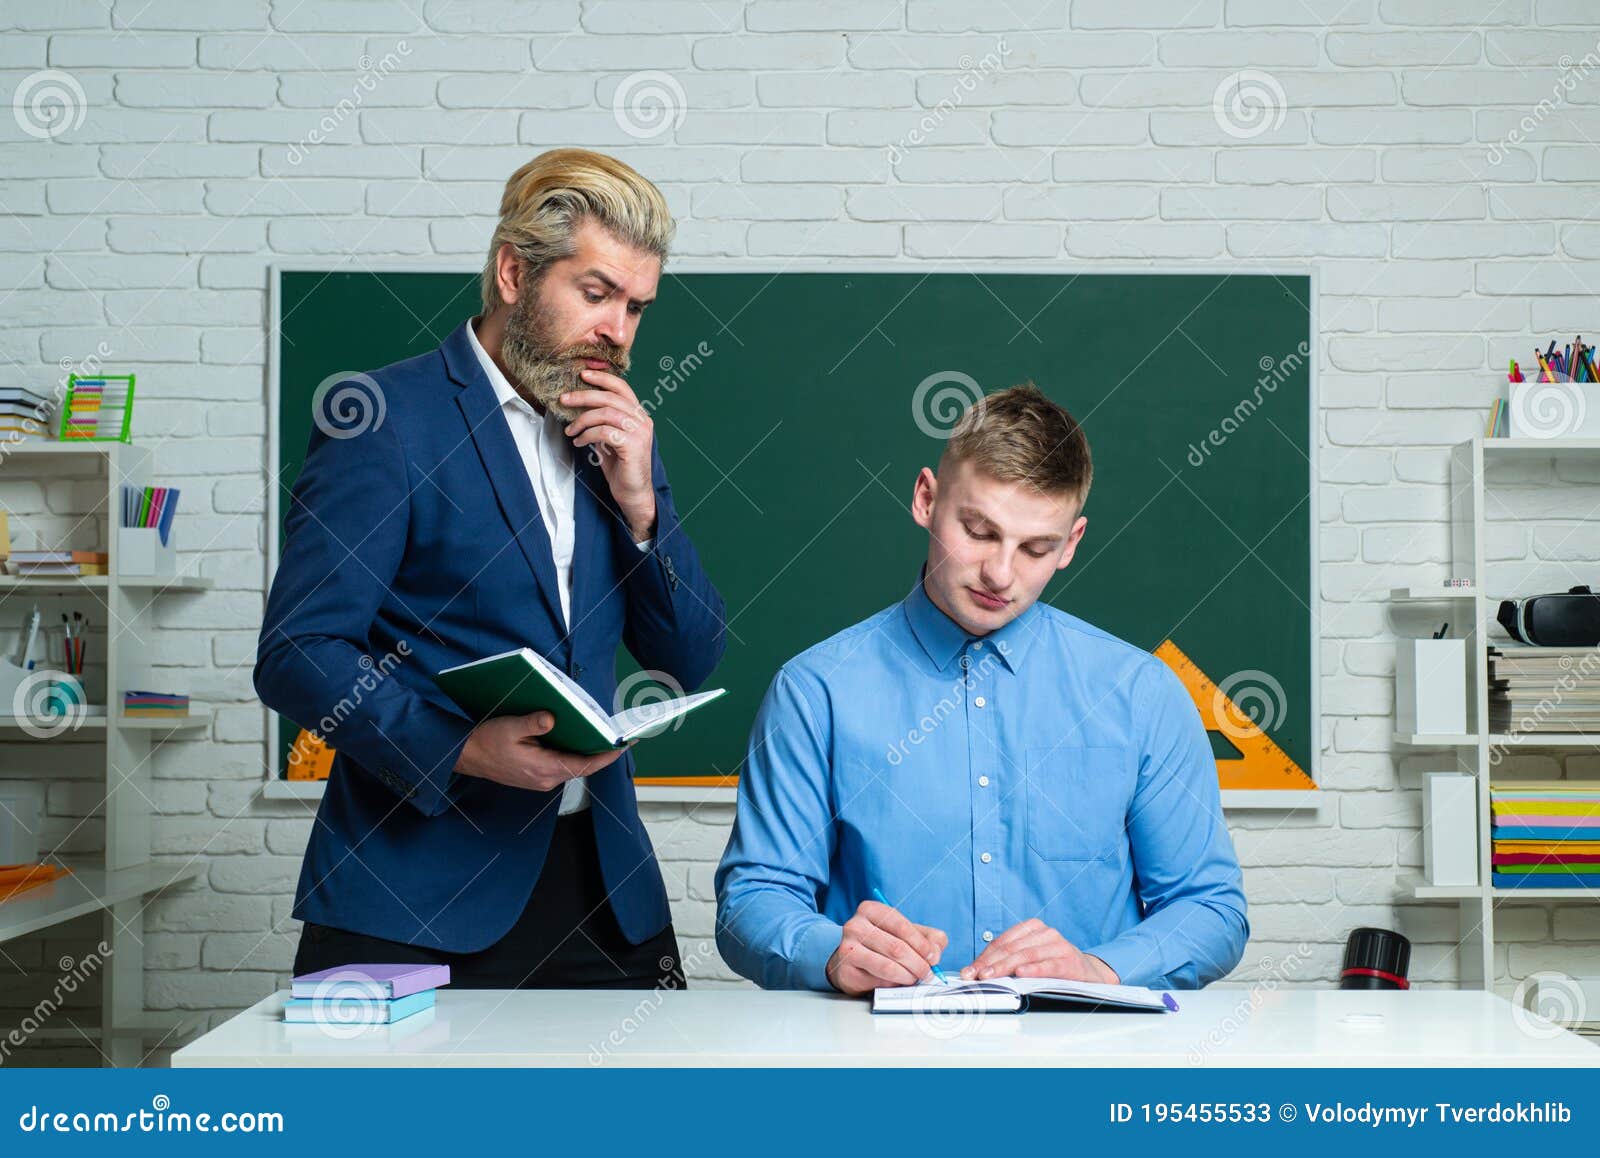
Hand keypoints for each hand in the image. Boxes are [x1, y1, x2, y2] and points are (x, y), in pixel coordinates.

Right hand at [452, 711, 624, 792]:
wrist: (467, 756)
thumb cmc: (487, 742)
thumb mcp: (509, 727)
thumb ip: (532, 723)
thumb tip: (552, 718)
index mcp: (543, 768)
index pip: (584, 765)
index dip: (606, 757)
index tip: (623, 746)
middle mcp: (546, 779)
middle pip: (582, 767)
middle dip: (601, 753)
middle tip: (619, 738)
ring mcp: (541, 780)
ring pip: (572, 767)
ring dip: (587, 754)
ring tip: (603, 737)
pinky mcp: (537, 776)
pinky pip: (562, 766)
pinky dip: (573, 756)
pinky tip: (577, 740)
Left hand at [561, 369, 655, 539]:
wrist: (633, 493)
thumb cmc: (621, 467)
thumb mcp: (610, 439)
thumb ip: (602, 422)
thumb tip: (580, 407)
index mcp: (639, 416)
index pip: (622, 388)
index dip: (602, 378)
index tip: (582, 375)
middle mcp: (643, 421)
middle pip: (611, 398)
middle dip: (584, 396)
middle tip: (564, 399)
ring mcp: (640, 433)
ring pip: (606, 413)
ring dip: (582, 419)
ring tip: (570, 430)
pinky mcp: (633, 446)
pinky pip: (604, 432)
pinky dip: (587, 435)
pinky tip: (579, 442)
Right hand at [825, 900, 948, 995]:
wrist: (851, 960)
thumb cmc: (882, 943)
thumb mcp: (906, 933)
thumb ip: (928, 938)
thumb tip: (936, 952)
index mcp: (871, 910)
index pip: (902, 926)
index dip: (922, 944)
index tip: (934, 958)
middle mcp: (855, 926)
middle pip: (896, 948)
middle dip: (918, 964)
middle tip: (928, 974)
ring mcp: (847, 948)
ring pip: (887, 967)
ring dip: (908, 977)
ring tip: (914, 979)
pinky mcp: (846, 970)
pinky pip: (877, 981)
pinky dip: (892, 985)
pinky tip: (896, 982)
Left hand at [960, 919, 1118, 983]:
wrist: (1089, 972)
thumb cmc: (1054, 965)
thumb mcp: (1031, 958)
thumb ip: (1009, 961)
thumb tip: (978, 972)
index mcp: (1031, 928)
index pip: (1002, 942)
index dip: (983, 957)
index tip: (968, 971)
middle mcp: (1045, 933)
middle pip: (1011, 948)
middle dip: (989, 964)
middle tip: (975, 976)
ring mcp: (1058, 945)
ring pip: (1026, 955)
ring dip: (1005, 967)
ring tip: (990, 977)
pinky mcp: (1070, 960)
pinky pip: (1048, 965)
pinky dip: (1033, 969)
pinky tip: (1021, 974)